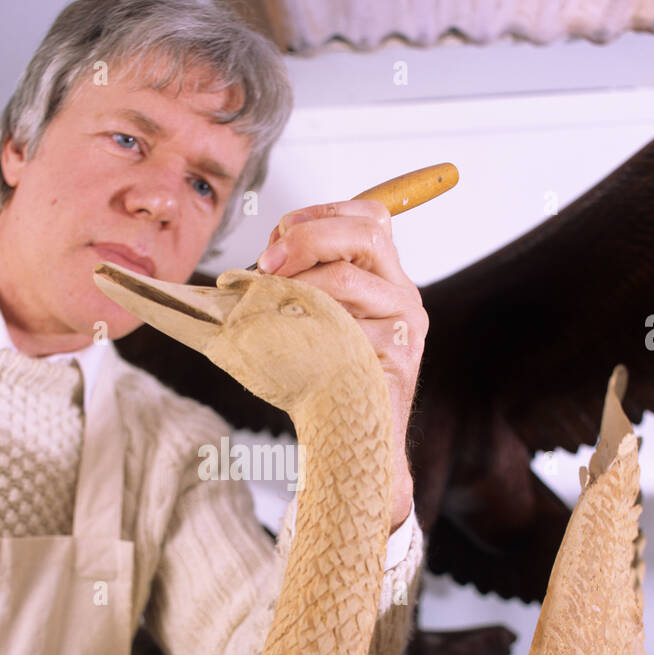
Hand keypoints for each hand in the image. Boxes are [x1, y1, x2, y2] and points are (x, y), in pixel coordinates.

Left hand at [257, 200, 424, 530]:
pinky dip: (306, 330)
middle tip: (267, 266)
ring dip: (297, 288)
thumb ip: (295, 284)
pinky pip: (347, 330)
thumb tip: (247, 269)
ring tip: (270, 310)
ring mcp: (405, 326)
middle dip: (307, 238)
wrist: (351, 439)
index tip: (274, 245)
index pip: (368, 215)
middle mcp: (403, 294)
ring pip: (348, 281)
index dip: (317, 215)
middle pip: (367, 231)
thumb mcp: (308, 319)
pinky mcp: (398, 359)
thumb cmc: (321, 378)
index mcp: (384, 276)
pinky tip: (287, 343)